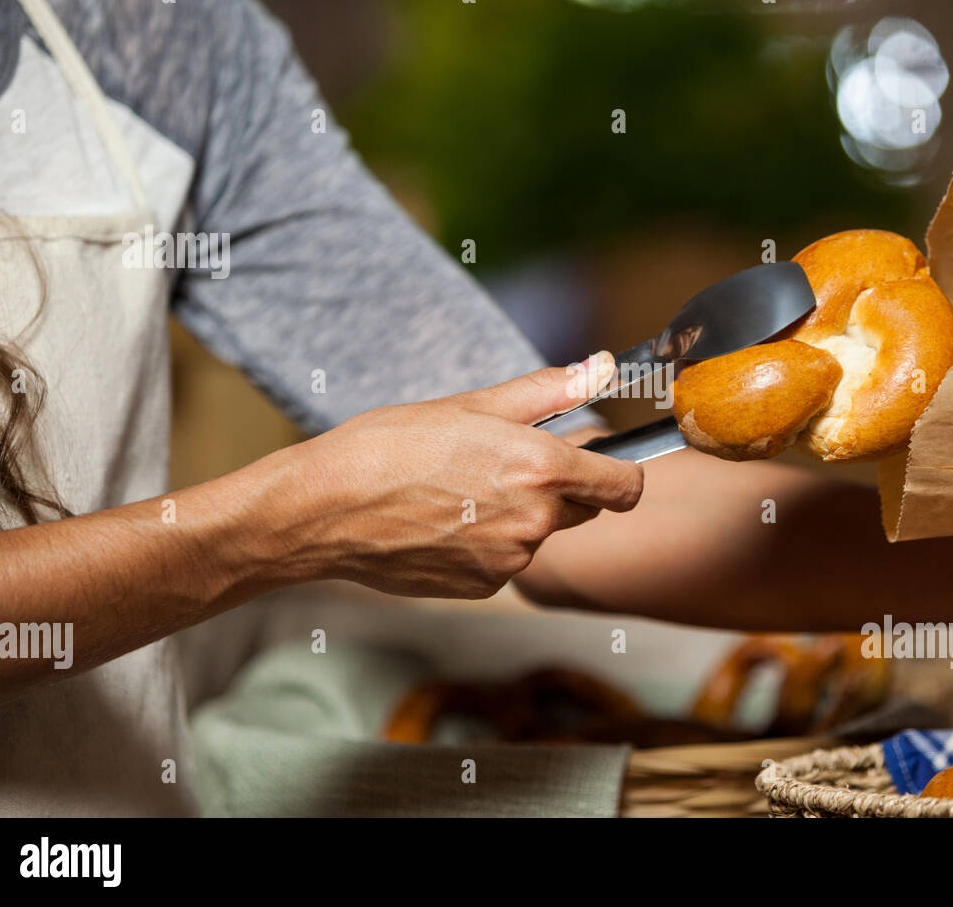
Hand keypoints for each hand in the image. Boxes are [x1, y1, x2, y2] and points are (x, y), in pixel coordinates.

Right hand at [265, 353, 642, 598]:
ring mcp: (510, 560)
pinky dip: (489, 542)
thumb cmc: (393, 445)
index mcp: (543, 470)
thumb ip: (550, 391)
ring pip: (540, 534)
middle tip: (506, 463)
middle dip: (562, 488)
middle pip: (584, 509)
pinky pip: (507, 559)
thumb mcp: (474, 404)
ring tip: (462, 490)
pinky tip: (446, 521)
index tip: (605, 463)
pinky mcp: (483, 586)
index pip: (625, 487)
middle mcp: (536, 522)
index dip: (621, 473)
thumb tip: (604, 366)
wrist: (326, 509)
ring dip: (520, 515)